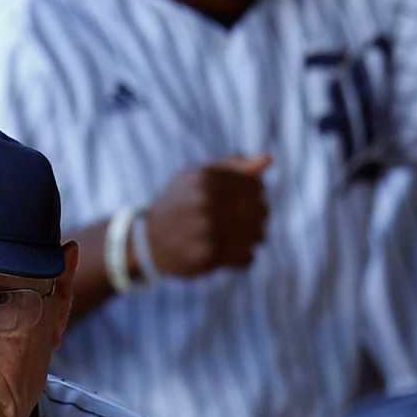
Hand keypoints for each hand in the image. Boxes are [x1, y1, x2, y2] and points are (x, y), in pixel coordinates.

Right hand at [140, 156, 271, 278]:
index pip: (255, 186)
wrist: (148, 241)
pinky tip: (230, 252)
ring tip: (240, 237)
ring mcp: (206, 230)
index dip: (258, 195)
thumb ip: (234, 166)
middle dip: (259, 217)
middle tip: (247, 222)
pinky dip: (243, 256)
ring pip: (257, 234)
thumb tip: (268, 159)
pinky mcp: (207, 257)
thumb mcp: (200, 176)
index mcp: (205, 178)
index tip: (247, 201)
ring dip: (254, 238)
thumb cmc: (180, 203)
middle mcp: (205, 202)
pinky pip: (247, 257)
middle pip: (260, 210)